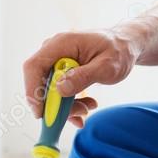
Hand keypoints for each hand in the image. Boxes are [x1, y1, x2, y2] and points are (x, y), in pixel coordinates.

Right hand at [23, 30, 138, 120]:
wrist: (125, 46)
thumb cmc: (118, 51)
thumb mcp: (107, 66)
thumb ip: (83, 77)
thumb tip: (59, 89)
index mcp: (62, 44)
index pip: (34, 66)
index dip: (32, 90)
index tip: (40, 113)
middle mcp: (54, 51)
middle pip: (40, 82)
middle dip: (56, 104)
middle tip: (80, 113)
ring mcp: (56, 61)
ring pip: (49, 91)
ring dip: (66, 106)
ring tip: (89, 107)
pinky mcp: (61, 72)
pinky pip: (57, 92)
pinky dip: (69, 104)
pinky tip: (85, 107)